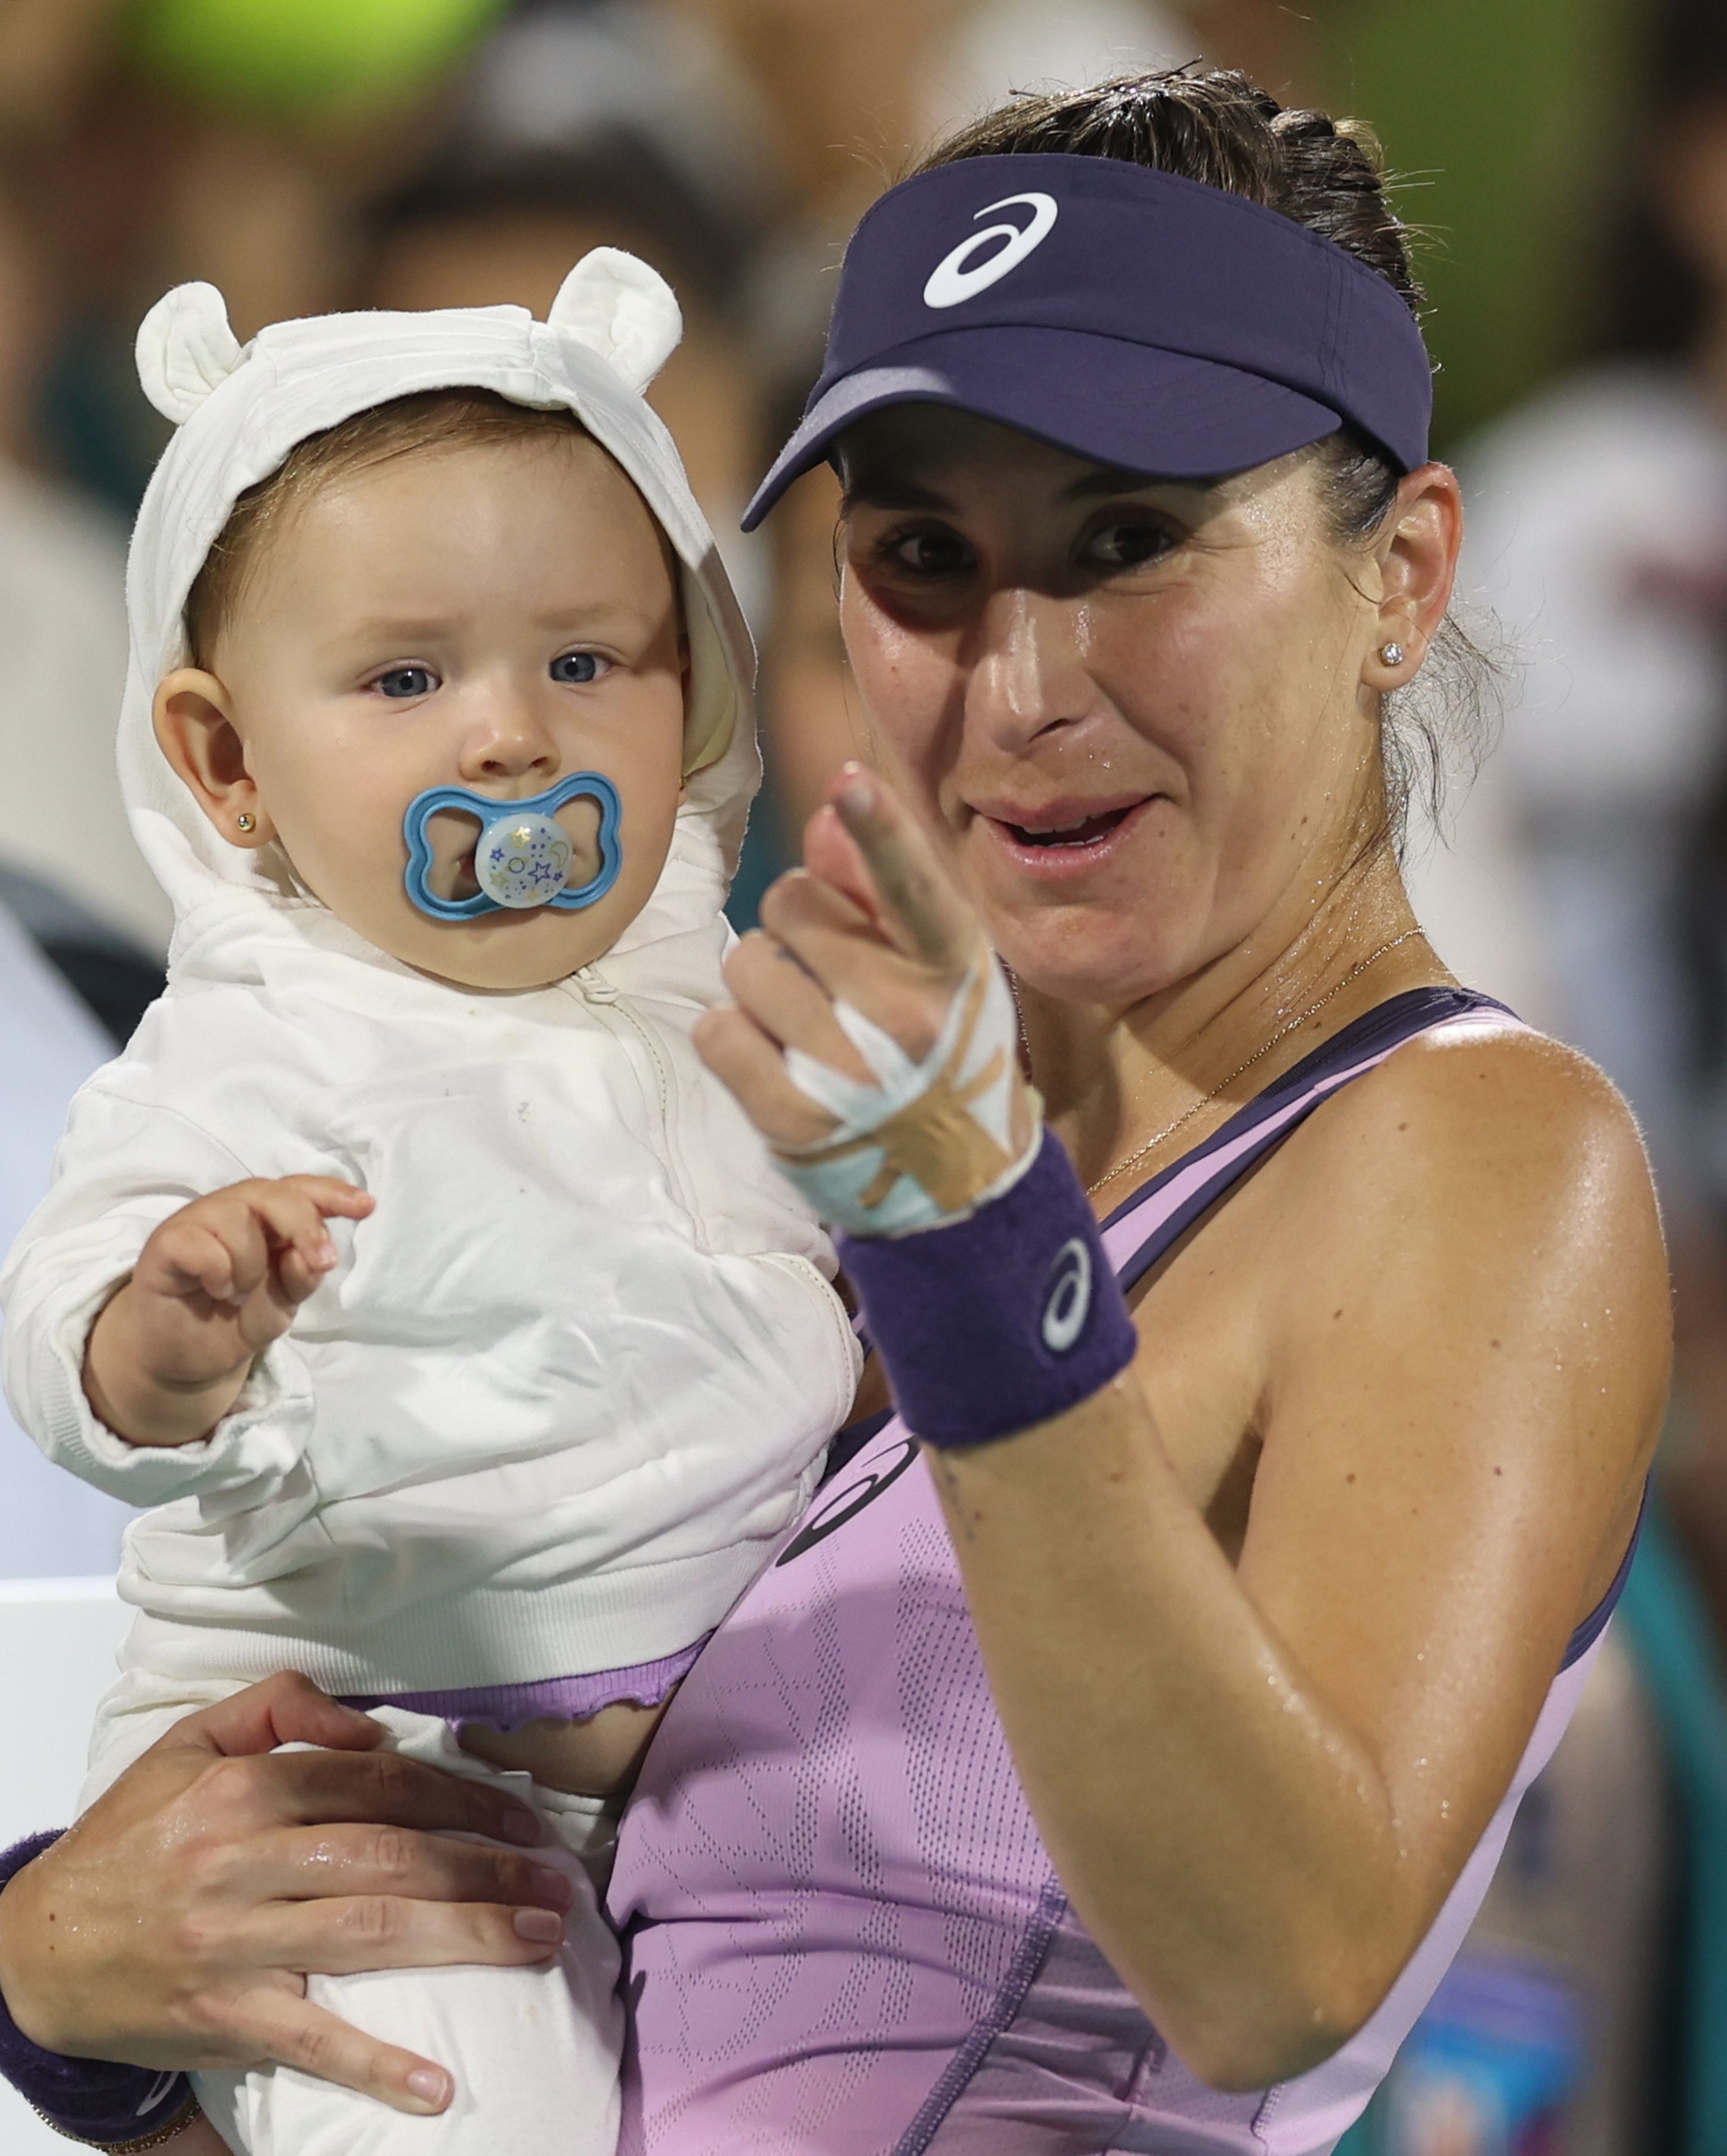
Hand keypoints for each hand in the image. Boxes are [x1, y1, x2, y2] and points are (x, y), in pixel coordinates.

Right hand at [0, 1675, 570, 2116]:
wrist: (39, 1947)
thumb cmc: (133, 1838)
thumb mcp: (191, 1742)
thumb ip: (281, 1707)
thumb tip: (372, 1727)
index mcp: (243, 1787)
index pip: (378, 1783)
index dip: (462, 1798)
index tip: (523, 1817)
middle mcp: (241, 1860)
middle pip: (391, 1856)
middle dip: (486, 1867)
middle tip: (556, 1883)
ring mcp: (233, 1944)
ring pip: (371, 1933)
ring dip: (466, 1936)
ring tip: (538, 1939)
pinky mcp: (223, 2018)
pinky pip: (313, 2042)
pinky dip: (378, 2066)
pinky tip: (440, 2086)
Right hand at [84, 1176, 374, 1445]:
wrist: (182, 1354)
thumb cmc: (235, 1319)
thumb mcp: (282, 1304)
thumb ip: (301, 1279)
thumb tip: (313, 1256)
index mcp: (268, 1219)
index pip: (302, 1191)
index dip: (334, 1193)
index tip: (367, 1207)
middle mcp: (234, 1209)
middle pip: (274, 1194)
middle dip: (305, 1226)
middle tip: (321, 1262)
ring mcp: (197, 1221)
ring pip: (237, 1216)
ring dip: (250, 1265)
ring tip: (238, 1295)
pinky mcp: (166, 1242)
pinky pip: (198, 1242)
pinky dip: (217, 1272)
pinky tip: (216, 1291)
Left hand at [698, 765, 1007, 1144]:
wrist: (956, 1183)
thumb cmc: (942, 1049)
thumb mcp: (935, 969)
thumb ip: (881, 893)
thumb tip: (825, 818)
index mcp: (950, 967)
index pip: (910, 886)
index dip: (880, 829)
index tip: (851, 784)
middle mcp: (904, 1017)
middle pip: (791, 903)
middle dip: (795, 926)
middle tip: (830, 974)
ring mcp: (846, 1072)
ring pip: (744, 963)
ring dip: (760, 983)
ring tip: (804, 1023)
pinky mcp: (792, 1118)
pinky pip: (716, 1030)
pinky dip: (732, 1036)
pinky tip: (774, 1059)